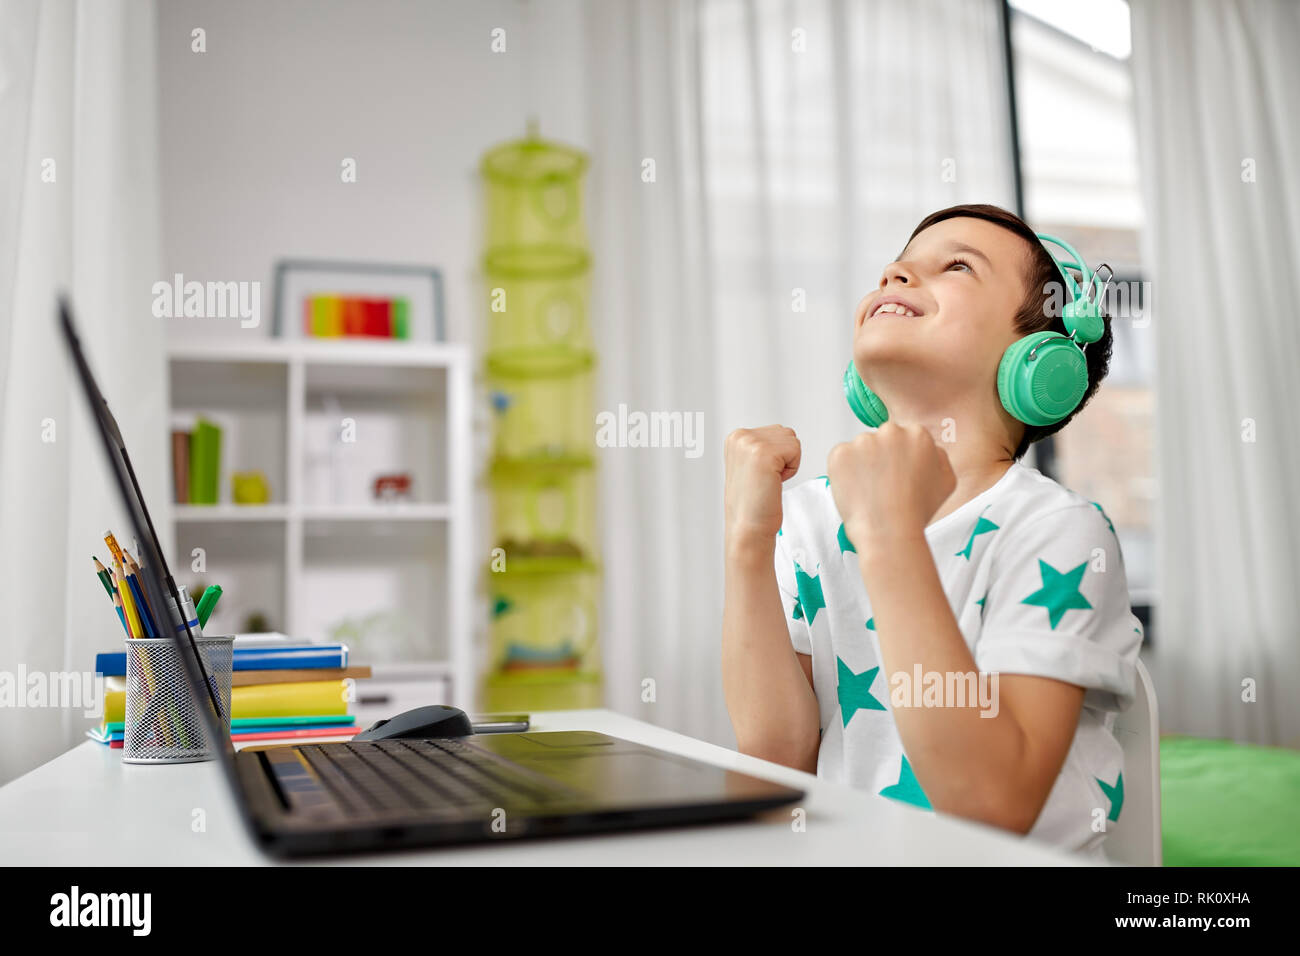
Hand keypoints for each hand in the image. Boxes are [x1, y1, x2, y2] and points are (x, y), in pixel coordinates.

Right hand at [724, 425, 801, 541]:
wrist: (748, 527)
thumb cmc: (753, 501)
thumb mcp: (749, 463)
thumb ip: (760, 444)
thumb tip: (780, 432)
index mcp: (735, 437)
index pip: (777, 431)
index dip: (776, 457)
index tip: (759, 475)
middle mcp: (740, 436)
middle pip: (786, 433)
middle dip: (783, 458)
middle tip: (765, 479)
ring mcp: (750, 443)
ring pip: (792, 441)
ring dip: (787, 464)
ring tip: (768, 481)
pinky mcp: (764, 453)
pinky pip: (796, 451)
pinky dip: (791, 470)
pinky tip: (773, 482)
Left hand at [825, 422, 955, 553]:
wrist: (889, 531)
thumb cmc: (917, 511)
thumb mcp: (946, 482)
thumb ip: (939, 457)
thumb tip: (930, 449)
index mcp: (918, 434)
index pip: (904, 438)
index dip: (900, 459)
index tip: (898, 475)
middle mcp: (891, 432)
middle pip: (881, 439)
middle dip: (880, 457)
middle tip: (883, 485)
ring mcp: (863, 441)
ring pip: (860, 448)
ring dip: (862, 464)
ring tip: (870, 491)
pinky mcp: (840, 453)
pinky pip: (840, 458)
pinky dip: (844, 472)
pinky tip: (856, 491)